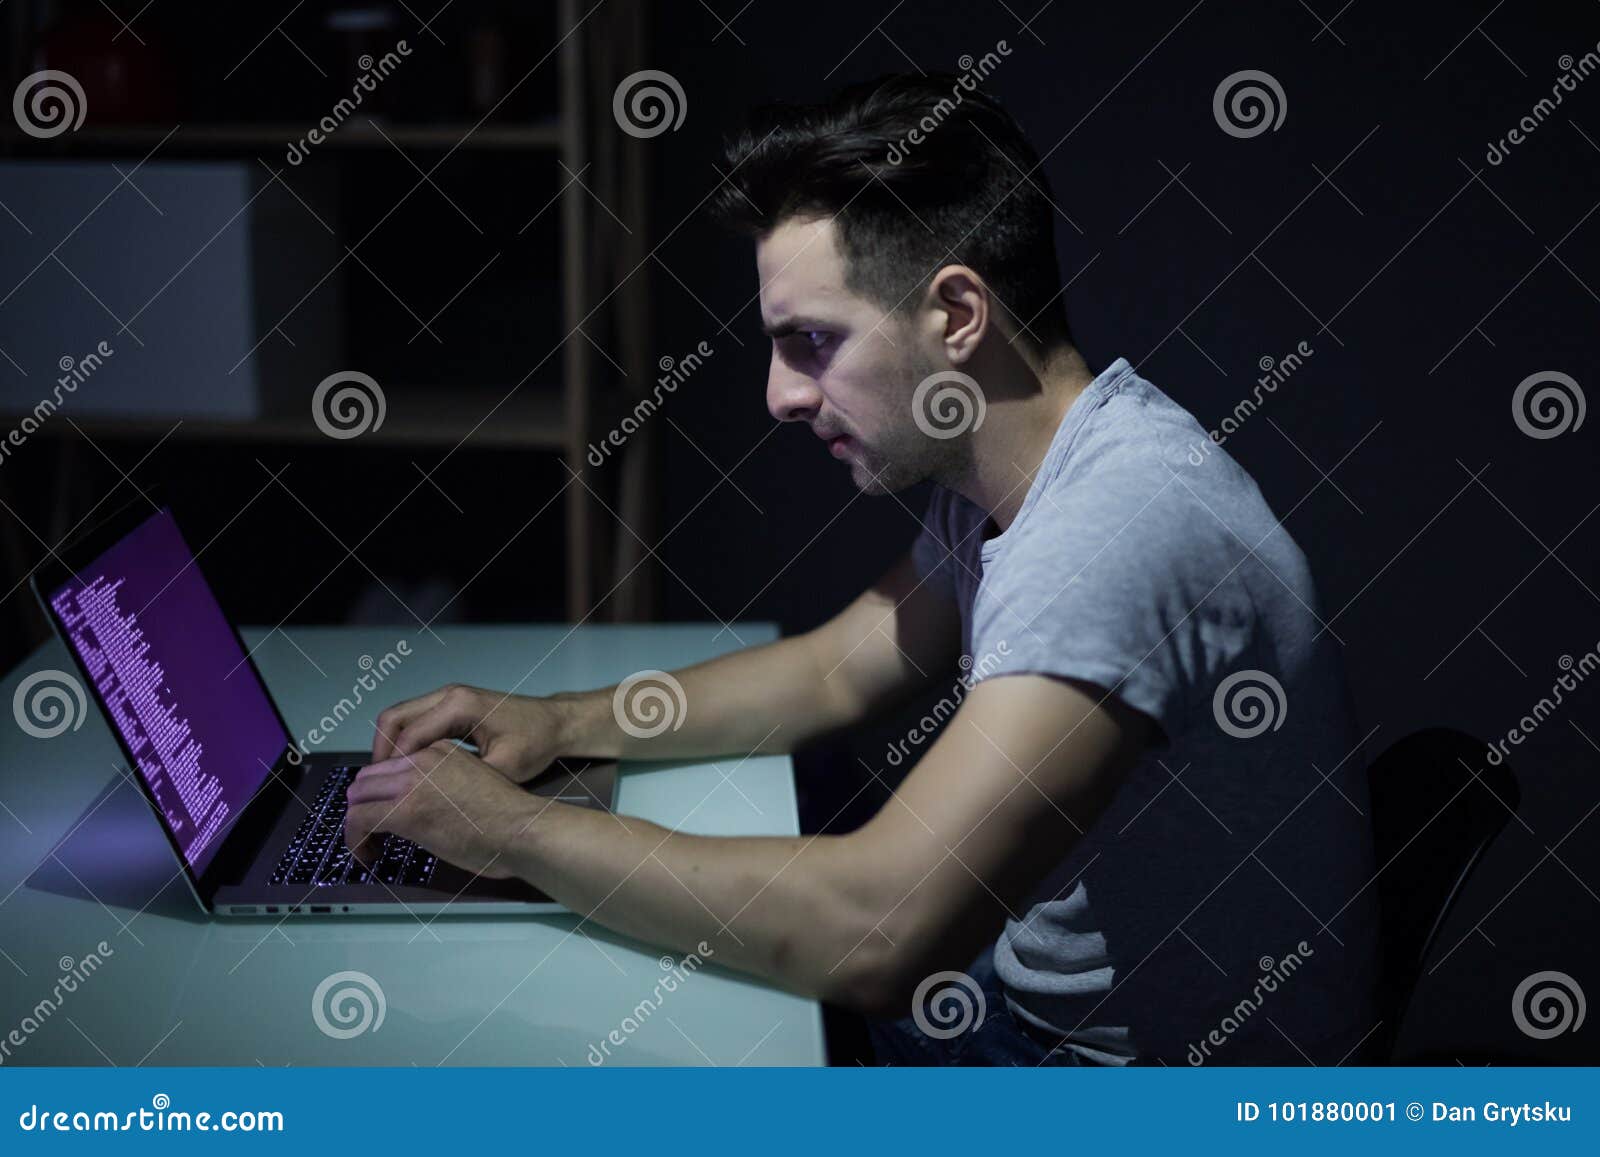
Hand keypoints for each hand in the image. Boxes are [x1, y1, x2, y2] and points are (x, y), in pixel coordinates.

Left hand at [344, 741, 540, 877]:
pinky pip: (358, 821)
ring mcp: (411, 783)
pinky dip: (354, 840)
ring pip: (357, 797)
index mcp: (440, 750)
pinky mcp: (404, 811)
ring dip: (356, 824)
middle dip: (363, 806)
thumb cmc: (510, 817)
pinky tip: (367, 855)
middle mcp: (421, 759)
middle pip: (367, 778)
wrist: (521, 829)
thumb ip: (445, 788)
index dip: (382, 792)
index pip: (391, 765)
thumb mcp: (473, 784)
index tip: (387, 815)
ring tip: (367, 846)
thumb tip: (427, 812)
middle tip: (372, 833)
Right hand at [372, 684, 567, 782]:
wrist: (555, 723)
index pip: (409, 734)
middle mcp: (448, 695)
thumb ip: (467, 779)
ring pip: (399, 719)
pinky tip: (408, 770)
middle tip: (380, 786)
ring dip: (390, 748)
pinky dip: (405, 744)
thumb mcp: (505, 767)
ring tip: (391, 781)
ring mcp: (447, 698)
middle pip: (393, 718)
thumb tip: (433, 799)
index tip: (388, 793)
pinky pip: (414, 722)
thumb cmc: (536, 742)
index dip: (395, 765)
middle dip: (382, 753)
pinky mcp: (450, 707)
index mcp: (460, 705)